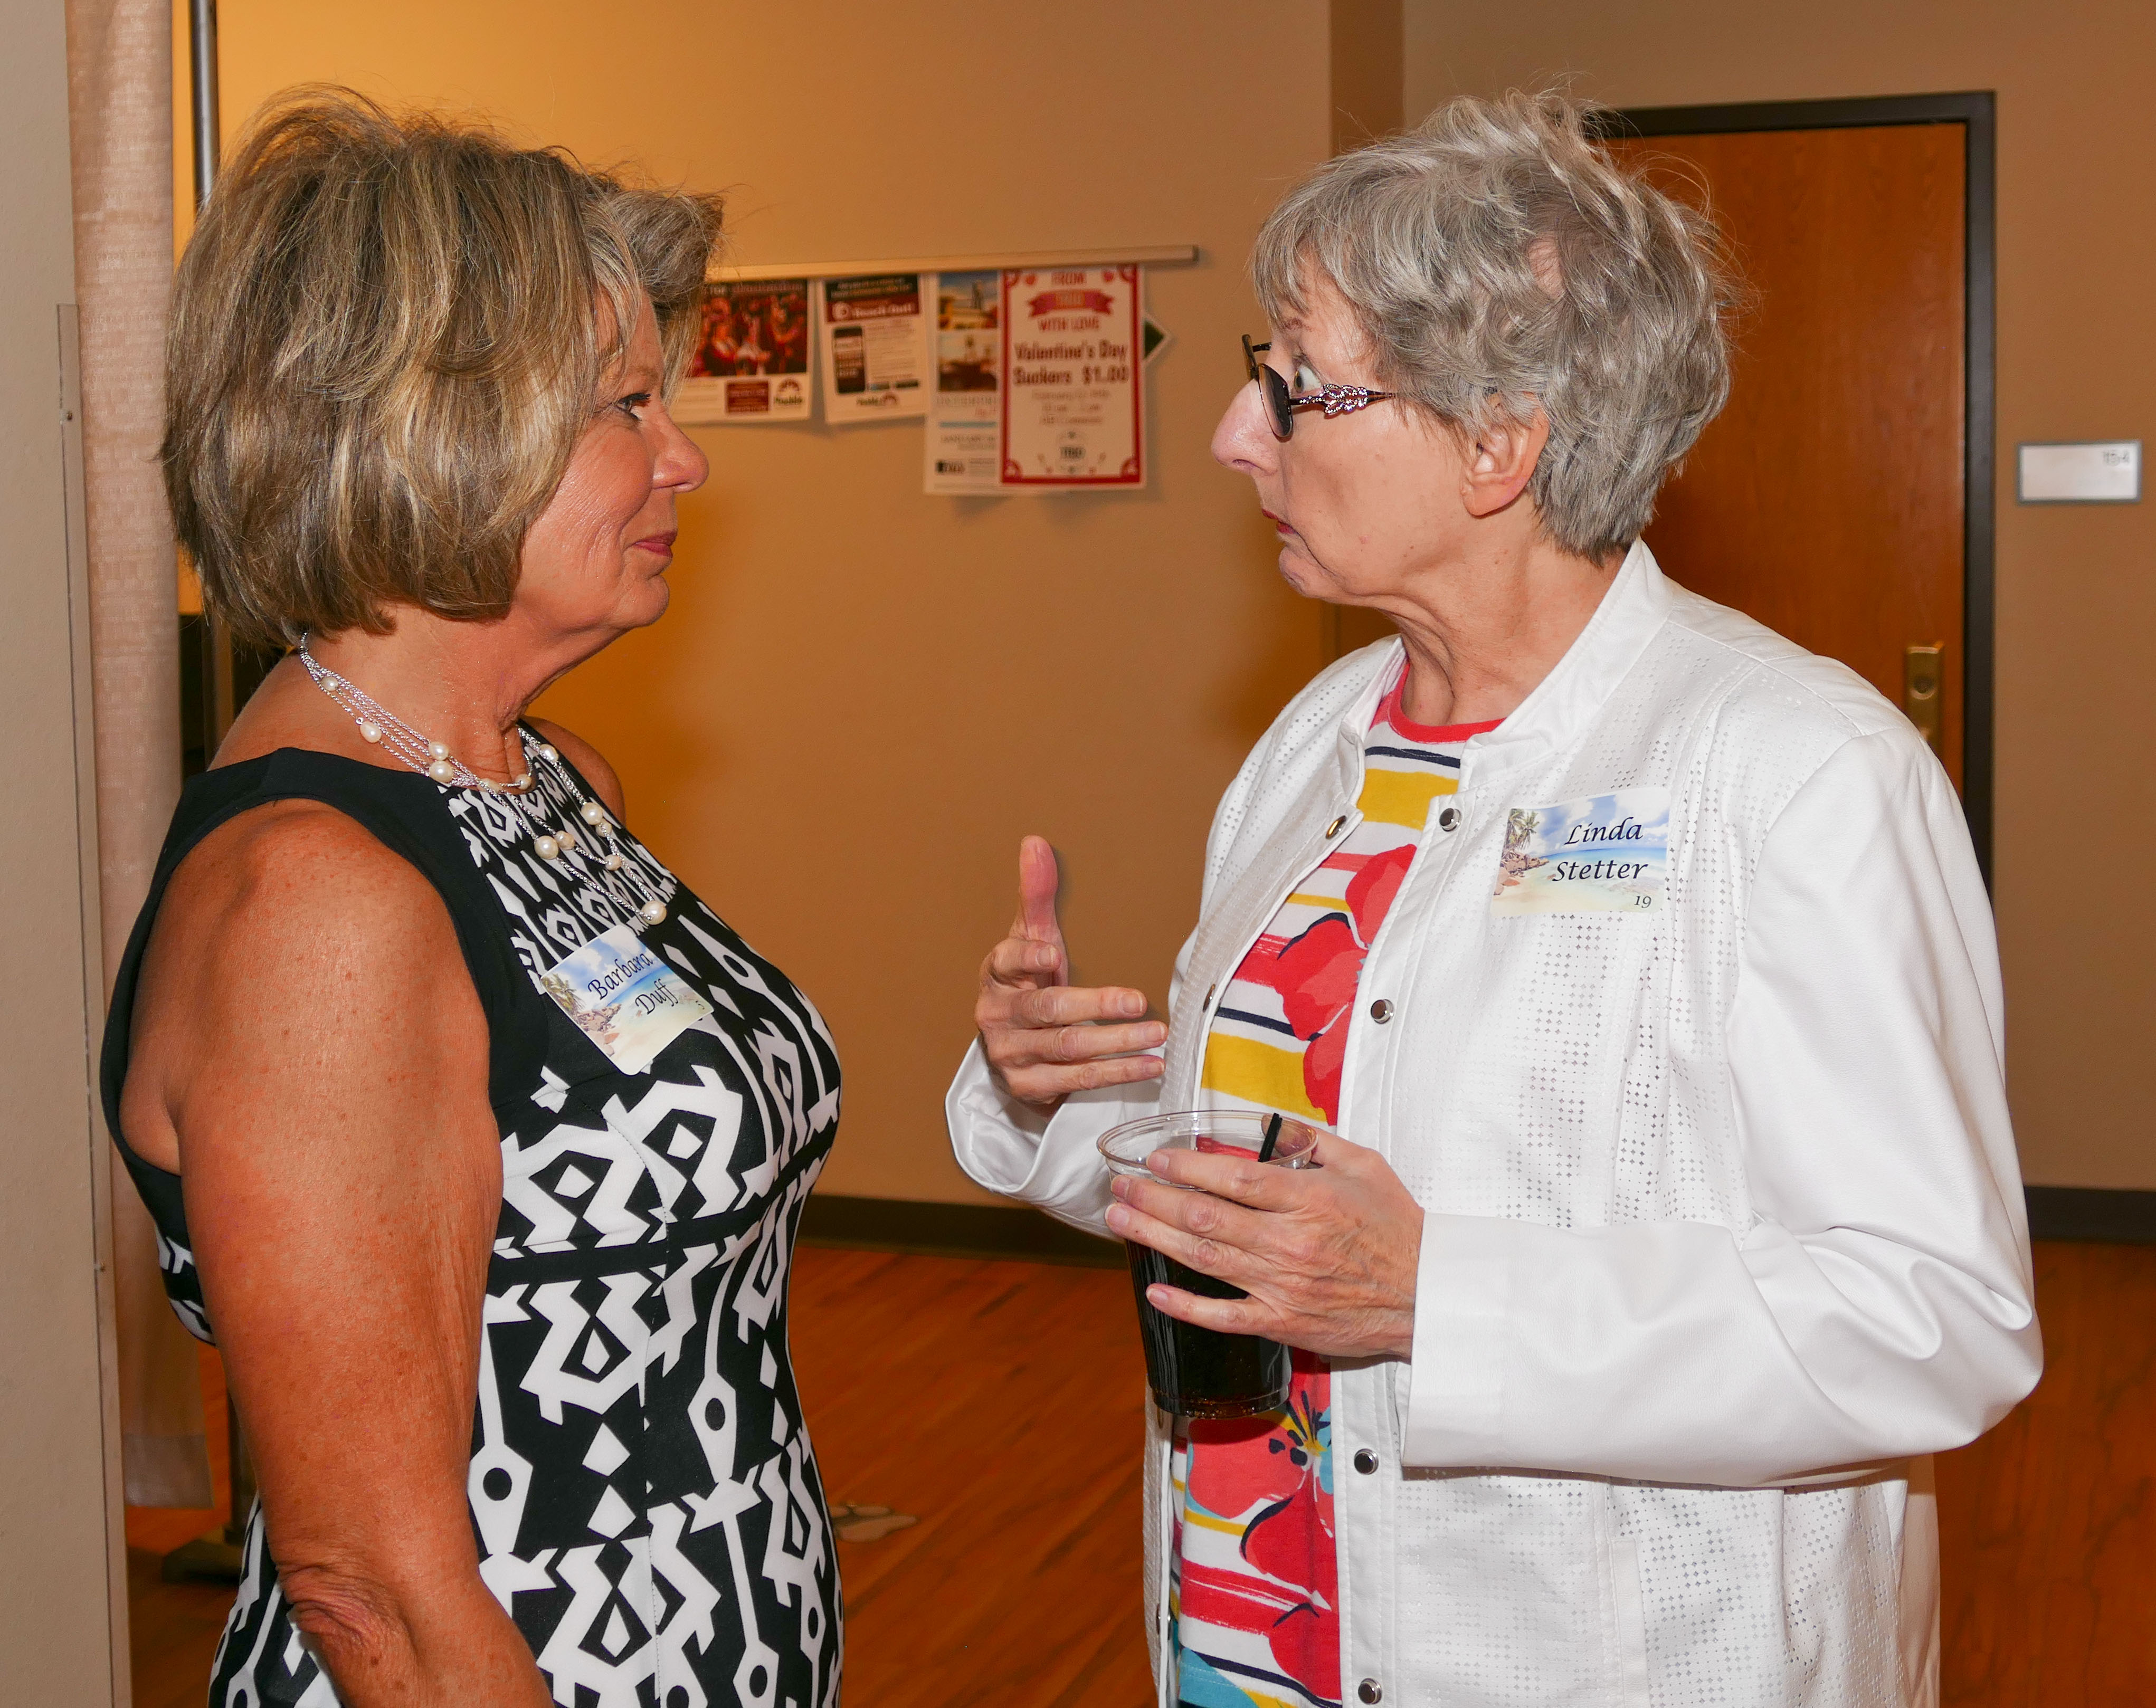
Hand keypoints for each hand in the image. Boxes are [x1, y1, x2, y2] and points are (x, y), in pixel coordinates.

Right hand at [975, 836, 1165, 1110]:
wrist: (1014, 1044)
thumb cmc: (1030, 980)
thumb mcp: (1032, 937)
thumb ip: (1037, 895)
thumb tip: (1034, 841)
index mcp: (997, 974)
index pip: (1005, 962)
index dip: (1027, 959)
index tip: (1053, 953)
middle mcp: (997, 1016)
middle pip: (1046, 1010)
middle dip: (1094, 1006)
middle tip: (1138, 1001)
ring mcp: (1011, 1055)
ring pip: (1067, 1049)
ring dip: (1115, 1044)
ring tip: (1157, 1033)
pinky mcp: (1028, 1087)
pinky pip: (1076, 1081)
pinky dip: (1116, 1075)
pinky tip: (1149, 1065)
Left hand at [1103, 1130, 1423, 1360]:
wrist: (1428, 1294)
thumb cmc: (1396, 1226)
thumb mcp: (1363, 1165)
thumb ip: (1313, 1141)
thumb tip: (1268, 1123)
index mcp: (1308, 1198)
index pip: (1233, 1178)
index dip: (1186, 1167)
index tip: (1155, 1159)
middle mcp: (1289, 1241)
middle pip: (1206, 1216)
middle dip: (1154, 1199)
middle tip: (1118, 1185)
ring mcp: (1282, 1285)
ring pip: (1205, 1259)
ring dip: (1155, 1237)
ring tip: (1120, 1219)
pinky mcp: (1283, 1321)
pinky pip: (1225, 1315)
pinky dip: (1186, 1305)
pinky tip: (1155, 1290)